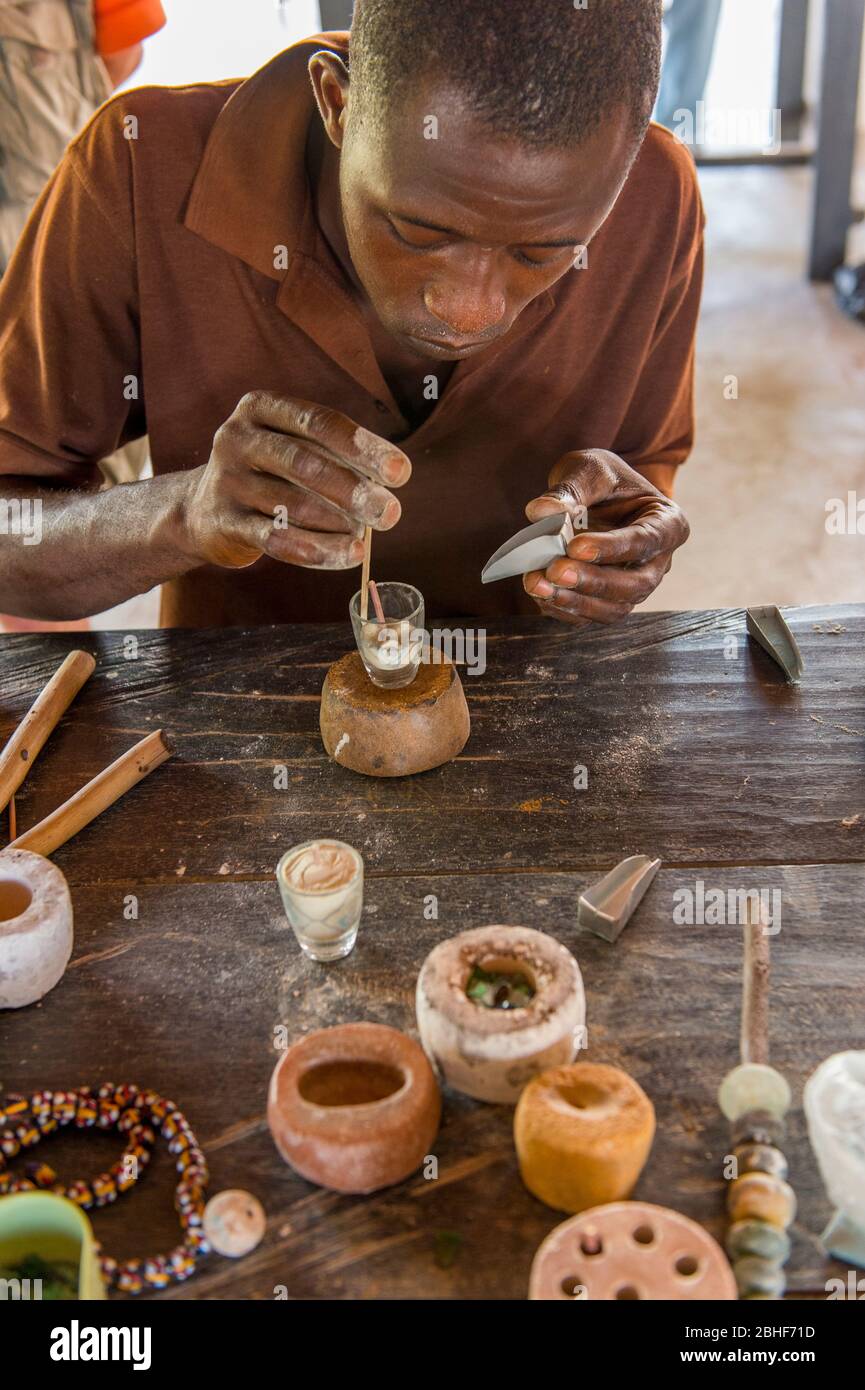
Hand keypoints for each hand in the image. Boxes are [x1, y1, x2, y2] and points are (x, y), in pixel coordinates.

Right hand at [181, 393, 410, 568]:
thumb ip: (334, 455)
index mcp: (261, 408)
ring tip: (367, 537)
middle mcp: (238, 438)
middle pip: (305, 463)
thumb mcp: (293, 449)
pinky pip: (276, 539)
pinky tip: (348, 555)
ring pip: (292, 504)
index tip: (400, 473)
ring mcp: (227, 480)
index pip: (319, 423)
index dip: (363, 448)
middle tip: (391, 513)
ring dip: (337, 524)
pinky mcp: (224, 521)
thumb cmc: (268, 474)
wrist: (201, 511)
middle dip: (354, 490)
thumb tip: (391, 476)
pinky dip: (317, 550)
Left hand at [523, 449, 688, 626]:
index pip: (646, 541)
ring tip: (537, 584)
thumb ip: (570, 489)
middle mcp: (658, 562)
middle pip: (635, 585)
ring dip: (574, 601)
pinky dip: (563, 609)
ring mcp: (635, 586)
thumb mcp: (590, 469)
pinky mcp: (609, 601)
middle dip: (593, 582)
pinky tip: (538, 591)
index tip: (575, 547)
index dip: (612, 548)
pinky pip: (591, 616)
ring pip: (614, 609)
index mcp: (667, 523)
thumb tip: (540, 512)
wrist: (596, 495)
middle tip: (555, 571)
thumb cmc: (602, 479)